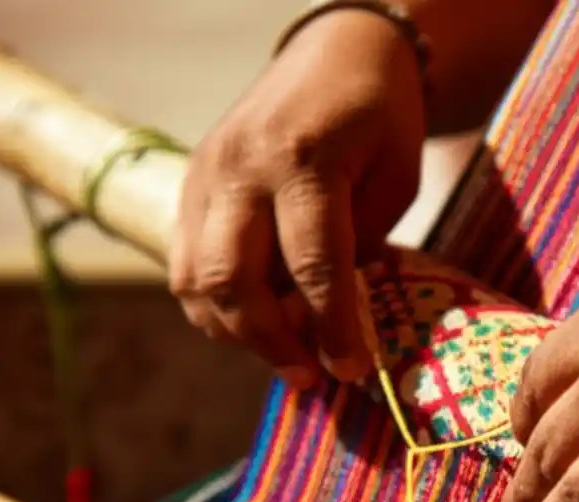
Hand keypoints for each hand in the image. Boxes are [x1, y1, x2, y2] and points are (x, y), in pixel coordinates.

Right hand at [170, 11, 426, 387]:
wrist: (336, 48)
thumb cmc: (381, 116)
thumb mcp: (396, 176)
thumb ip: (361, 245)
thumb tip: (331, 320)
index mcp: (304, 159)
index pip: (313, 266)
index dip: (331, 329)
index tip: (350, 371)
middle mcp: (241, 167)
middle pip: (231, 280)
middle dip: (269, 342)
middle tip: (308, 376)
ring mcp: (205, 174)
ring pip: (193, 279)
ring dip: (233, 331)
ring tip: (282, 355)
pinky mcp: (189, 181)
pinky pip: (182, 261)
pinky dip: (212, 303)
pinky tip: (252, 321)